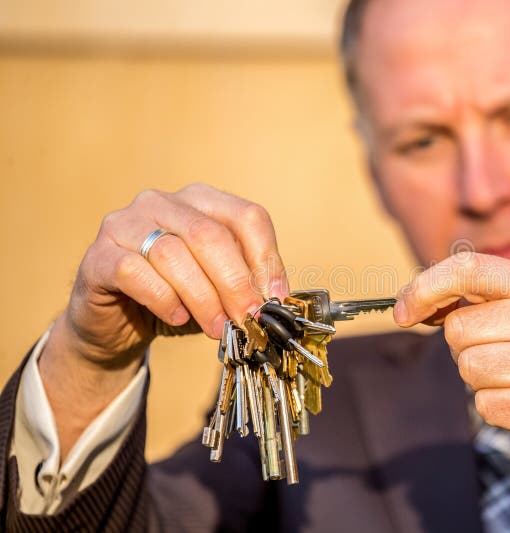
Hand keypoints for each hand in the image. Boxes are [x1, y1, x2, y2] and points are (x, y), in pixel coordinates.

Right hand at [40, 183, 287, 457]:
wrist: (116, 324)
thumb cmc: (177, 300)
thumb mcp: (220, 289)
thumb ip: (246, 285)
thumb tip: (278, 300)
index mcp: (200, 201)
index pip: (246, 216)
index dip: (267, 259)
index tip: (276, 298)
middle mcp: (161, 202)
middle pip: (211, 235)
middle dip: (236, 283)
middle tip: (249, 320)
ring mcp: (124, 224)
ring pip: (173, 254)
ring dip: (203, 298)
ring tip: (215, 329)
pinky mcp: (98, 256)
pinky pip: (134, 272)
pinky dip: (163, 299)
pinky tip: (176, 318)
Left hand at [393, 252, 509, 520]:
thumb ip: (474, 300)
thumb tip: (410, 305)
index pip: (468, 267)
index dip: (424, 288)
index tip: (402, 312)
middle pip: (459, 330)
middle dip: (465, 348)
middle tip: (502, 356)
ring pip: (468, 368)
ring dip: (480, 380)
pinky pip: (484, 405)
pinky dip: (496, 408)